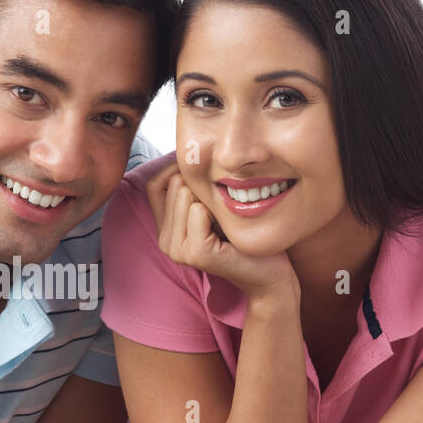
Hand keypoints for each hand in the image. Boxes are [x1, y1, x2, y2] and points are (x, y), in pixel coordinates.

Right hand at [145, 162, 298, 301]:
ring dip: (212, 200)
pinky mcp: (194, 253)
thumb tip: (184, 150)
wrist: (268, 272)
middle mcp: (165, 241)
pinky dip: (218, 213)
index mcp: (165, 229)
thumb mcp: (212, 205)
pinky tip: (229, 231)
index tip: (205, 173)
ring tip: (225, 221)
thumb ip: (191, 186)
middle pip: (174, 185)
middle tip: (222, 212)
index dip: (176, 169)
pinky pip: (198, 211)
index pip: (154, 184)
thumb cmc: (243, 234)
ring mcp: (177, 250)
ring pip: (185, 194)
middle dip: (202, 188)